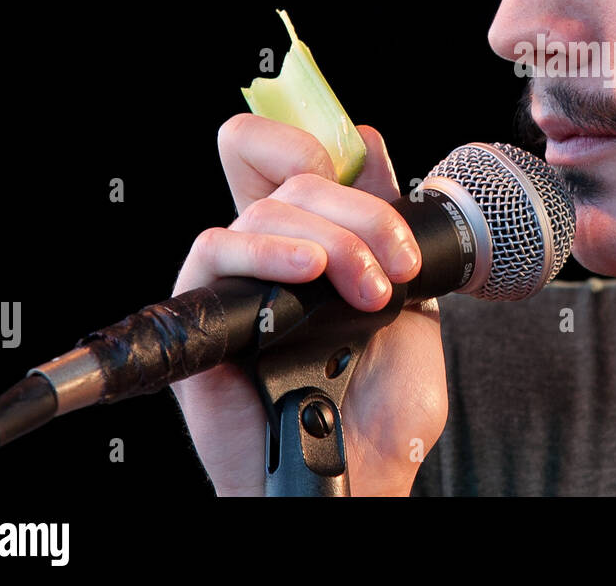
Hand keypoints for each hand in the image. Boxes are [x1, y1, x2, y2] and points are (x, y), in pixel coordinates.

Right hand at [170, 115, 447, 495]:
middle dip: (357, 213)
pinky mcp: (204, 319)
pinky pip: (213, 250)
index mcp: (315, 246)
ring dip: (330, 240)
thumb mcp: (411, 297)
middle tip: (395, 269)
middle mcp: (269, 260)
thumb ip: (389, 222)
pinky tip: (310, 275)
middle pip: (287, 180)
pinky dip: (268, 250)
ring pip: (261, 211)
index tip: (368, 176)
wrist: (365, 473)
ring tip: (367, 293)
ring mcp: (236, 287)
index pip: (284, 161)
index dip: (309, 144)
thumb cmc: (382, 405)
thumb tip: (366, 142)